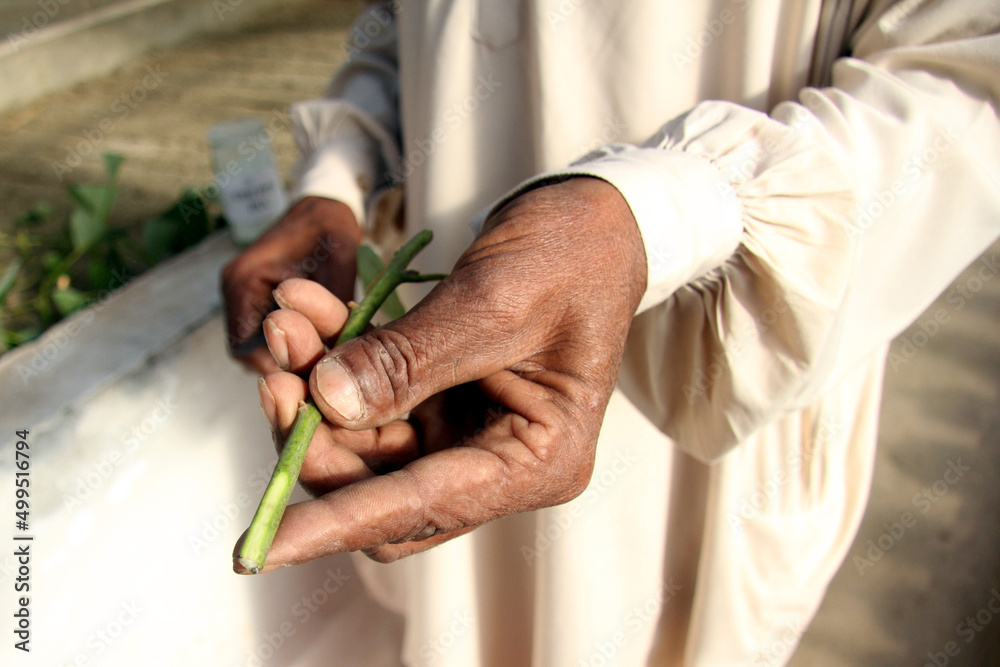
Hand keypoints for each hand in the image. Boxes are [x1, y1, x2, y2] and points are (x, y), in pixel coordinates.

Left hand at [240, 177, 646, 569]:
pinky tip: (310, 309)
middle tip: (276, 371)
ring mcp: (467, 432)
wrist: (590, 218)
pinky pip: (371, 397)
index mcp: (539, 461)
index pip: (423, 507)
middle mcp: (501, 461)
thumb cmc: (570, 256)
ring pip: (365, 441)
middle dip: (318, 436)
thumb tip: (325, 401)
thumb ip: (411, 359)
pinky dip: (335, 357)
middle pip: (382, 487)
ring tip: (289, 320)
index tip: (265, 547)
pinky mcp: (442, 400)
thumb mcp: (494, 302)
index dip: (340, 523)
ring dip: (316, 385)